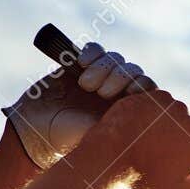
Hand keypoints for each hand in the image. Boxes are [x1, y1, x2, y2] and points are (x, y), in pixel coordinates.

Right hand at [2, 42, 155, 169]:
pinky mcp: (81, 65)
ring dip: (103, 67)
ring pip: (115, 59)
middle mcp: (118, 92)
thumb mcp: (105, 132)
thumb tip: (152, 111)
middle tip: (101, 93)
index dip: (141, 86)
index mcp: (130, 109)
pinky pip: (96, 50)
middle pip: (133, 70)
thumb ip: (127, 118)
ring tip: (85, 85)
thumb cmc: (72, 138)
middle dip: (119, 77)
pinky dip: (92, 53)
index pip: (149, 89)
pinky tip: (80, 63)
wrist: (37, 129)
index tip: (126, 97)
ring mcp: (100, 77)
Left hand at [80, 87, 189, 188]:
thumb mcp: (175, 187)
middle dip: (185, 140)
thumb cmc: (144, 174)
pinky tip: (142, 125)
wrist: (111, 151)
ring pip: (180, 116)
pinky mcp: (159, 96)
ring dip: (170, 125)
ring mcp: (177, 108)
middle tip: (163, 152)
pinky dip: (155, 112)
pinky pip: (163, 104)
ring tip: (149, 139)